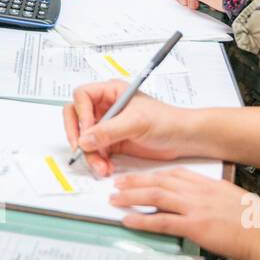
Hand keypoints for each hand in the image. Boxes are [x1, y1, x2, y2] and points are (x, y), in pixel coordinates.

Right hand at [63, 79, 193, 177]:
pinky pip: (94, 152)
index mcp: (111, 92)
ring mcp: (107, 126)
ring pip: (84, 139)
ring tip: (101, 167)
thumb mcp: (137, 122)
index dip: (81, 113)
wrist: (182, 139)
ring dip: (89, 154)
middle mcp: (105, 107)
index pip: (82, 97)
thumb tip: (84, 139)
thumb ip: (109, 130)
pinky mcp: (111, 142)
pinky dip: (97, 161)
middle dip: (77, 136)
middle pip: (76, 117)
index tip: (87, 131)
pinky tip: (107, 168)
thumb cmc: (166, 121)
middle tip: (81, 150)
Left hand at [107, 167, 259, 259]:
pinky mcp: (195, 226)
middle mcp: (200, 192)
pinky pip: (161, 221)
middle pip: (160, 180)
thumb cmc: (259, 224)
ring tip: (114, 199)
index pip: (176, 174)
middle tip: (117, 182)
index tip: (140, 175)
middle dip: (136, 181)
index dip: (154, 174)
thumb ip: (215, 203)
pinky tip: (127, 220)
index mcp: (210, 184)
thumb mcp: (234, 204)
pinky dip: (141, 220)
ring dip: (131, 196)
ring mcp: (196, 207)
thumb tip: (203, 211)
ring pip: (155, 196)